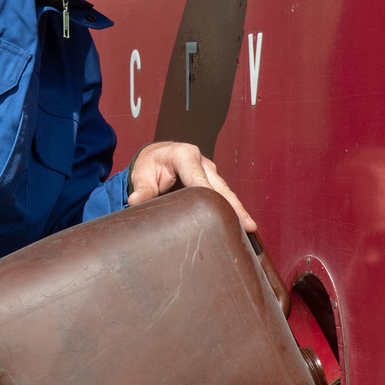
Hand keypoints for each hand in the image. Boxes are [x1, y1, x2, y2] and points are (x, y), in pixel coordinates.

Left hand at [126, 141, 257, 233]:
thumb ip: (142, 189)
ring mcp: (211, 172)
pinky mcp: (213, 182)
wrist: (157, 157)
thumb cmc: (150, 165)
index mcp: (185, 155)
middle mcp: (203, 162)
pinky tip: (242, 225)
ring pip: (226, 192)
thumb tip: (135, 201)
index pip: (198, 178)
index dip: (210, 194)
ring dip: (237, 209)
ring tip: (249, 228)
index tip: (219, 211)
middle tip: (247, 225)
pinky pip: (224, 196)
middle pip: (220, 186)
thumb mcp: (142, 175)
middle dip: (234, 206)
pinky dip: (232, 210)